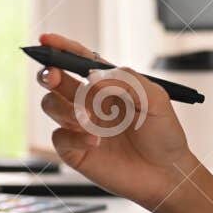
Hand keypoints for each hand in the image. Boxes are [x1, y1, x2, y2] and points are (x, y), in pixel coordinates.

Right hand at [35, 32, 203, 208]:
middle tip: (55, 76)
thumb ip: (126, 80)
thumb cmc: (163, 134)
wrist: (166, 173)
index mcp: (107, 84)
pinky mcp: (75, 151)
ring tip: (86, 119)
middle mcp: (89, 102)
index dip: (60, 47)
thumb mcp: (155, 98)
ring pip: (51, 105)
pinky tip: (94, 142)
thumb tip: (92, 77)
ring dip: (63, 108)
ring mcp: (80, 126)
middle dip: (49, 74)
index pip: (79, 59)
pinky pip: (59, 137)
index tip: (46, 39)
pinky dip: (73, 136)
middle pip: (55, 80)